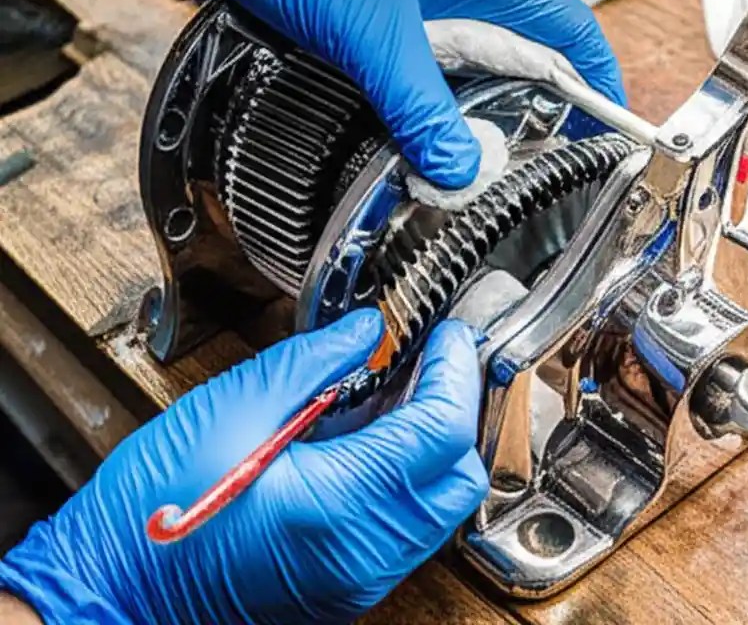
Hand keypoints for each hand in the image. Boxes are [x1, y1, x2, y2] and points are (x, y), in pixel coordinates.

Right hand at [0, 312, 486, 623]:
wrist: (109, 592)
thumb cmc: (153, 514)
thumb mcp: (231, 410)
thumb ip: (313, 363)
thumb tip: (367, 330)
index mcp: (341, 503)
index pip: (444, 430)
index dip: (456, 371)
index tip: (449, 336)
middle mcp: (365, 552)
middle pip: (462, 474)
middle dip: (456, 409)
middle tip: (430, 362)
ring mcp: (361, 579)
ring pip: (442, 506)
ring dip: (433, 446)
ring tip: (393, 395)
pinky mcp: (349, 588)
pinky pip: (408, 529)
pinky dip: (407, 481)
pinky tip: (367, 441)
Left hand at [85, 0, 625, 187]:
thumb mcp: (371, 35)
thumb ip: (419, 107)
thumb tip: (460, 170)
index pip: (566, 27)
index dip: (595, 78)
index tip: (607, 130)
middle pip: (521, 51)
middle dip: (538, 108)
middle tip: (541, 164)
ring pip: (470, 64)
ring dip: (478, 111)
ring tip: (483, 163)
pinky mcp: (372, 14)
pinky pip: (421, 67)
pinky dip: (429, 105)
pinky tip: (418, 137)